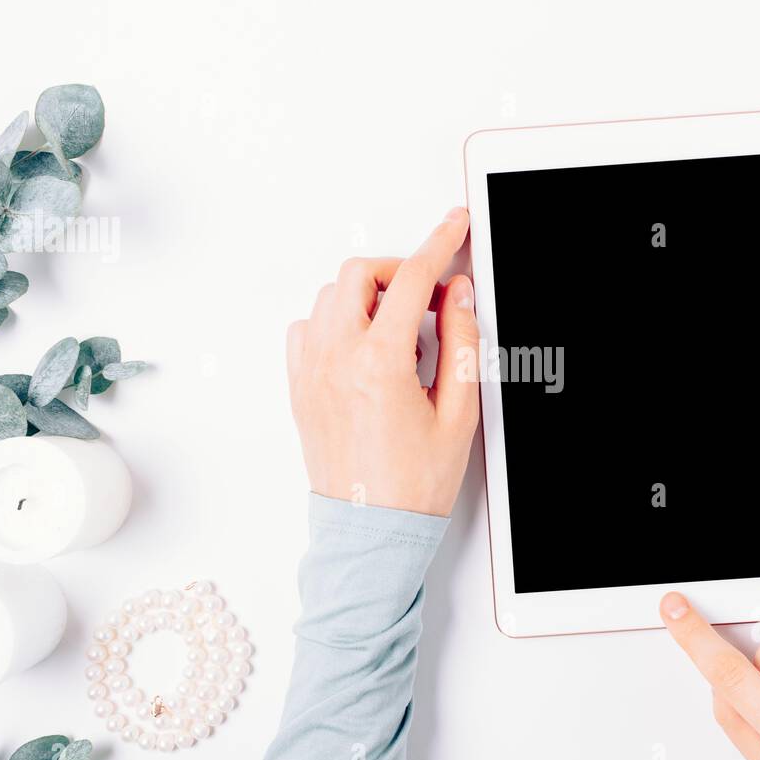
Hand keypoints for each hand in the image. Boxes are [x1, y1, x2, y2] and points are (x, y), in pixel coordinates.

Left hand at [286, 207, 480, 516]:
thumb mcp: (459, 413)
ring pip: (328, 297)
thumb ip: (460, 343)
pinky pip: (306, 328)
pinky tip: (363, 343)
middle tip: (428, 295)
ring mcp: (310, 373)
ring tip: (400, 326)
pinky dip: (334, 321)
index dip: (438, 244)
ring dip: (365, 295)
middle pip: (359, 274)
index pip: (410, 280)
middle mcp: (336, 360)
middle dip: (397, 270)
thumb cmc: (415, 484)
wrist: (371, 533)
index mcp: (379, 364)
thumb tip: (458, 293)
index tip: (454, 226)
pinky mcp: (299, 388)